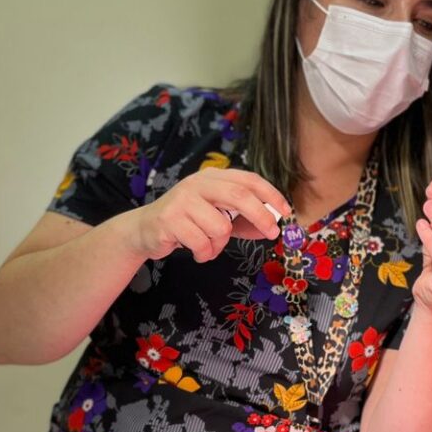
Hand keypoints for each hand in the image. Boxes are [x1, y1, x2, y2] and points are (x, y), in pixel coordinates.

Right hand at [134, 168, 289, 263]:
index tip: (286, 211)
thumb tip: (270, 228)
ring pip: (220, 227)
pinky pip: (202, 243)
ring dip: (220, 244)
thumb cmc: (188, 222)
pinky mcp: (169, 219)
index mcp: (213, 178)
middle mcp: (197, 183)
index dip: (270, 194)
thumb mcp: (218, 218)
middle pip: (239, 196)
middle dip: (260, 216)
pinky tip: (195, 251)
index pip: (248, 179)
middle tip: (271, 233)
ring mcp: (182, 200)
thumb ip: (243, 221)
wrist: (145, 230)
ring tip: (207, 245)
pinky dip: (204, 253)